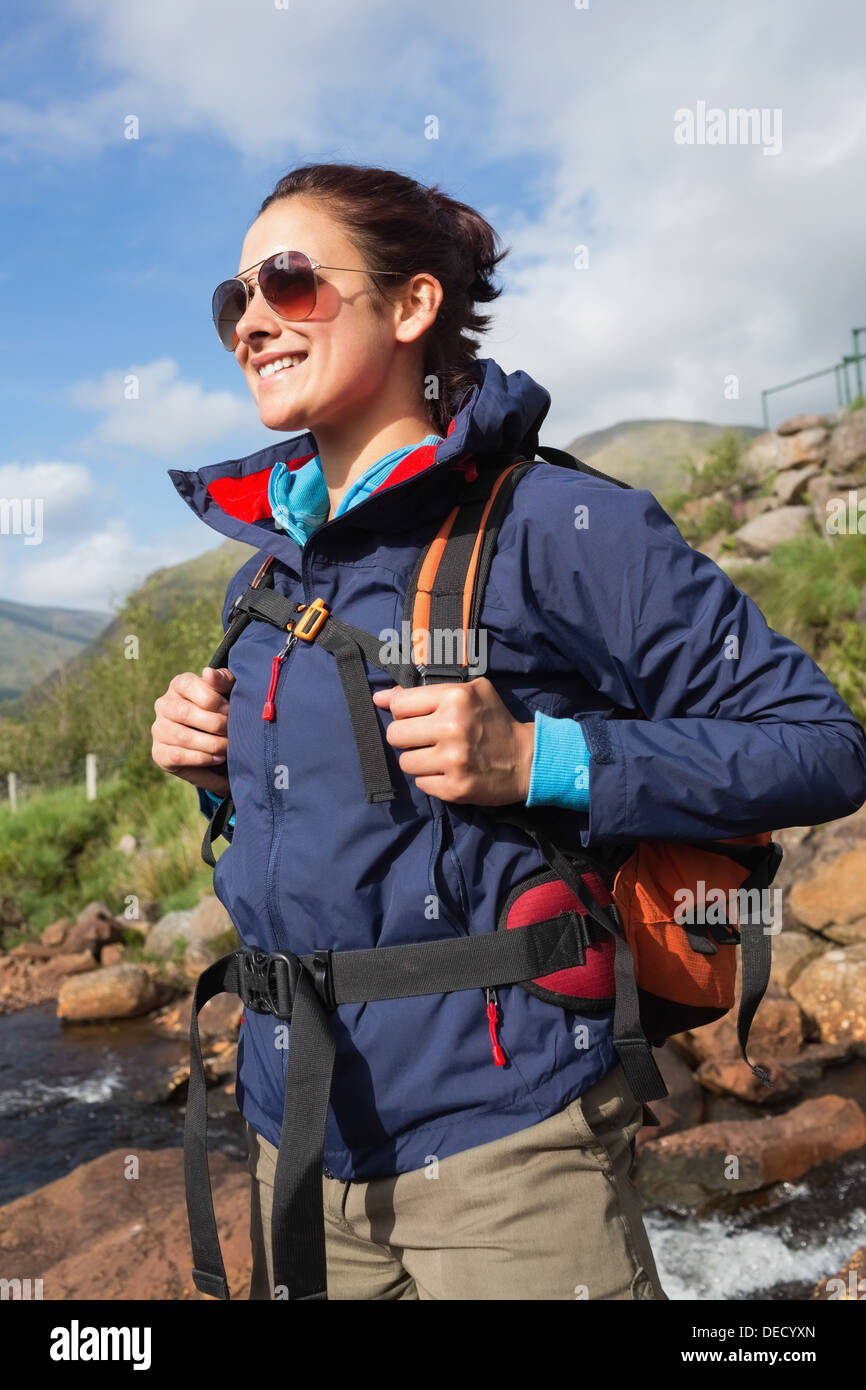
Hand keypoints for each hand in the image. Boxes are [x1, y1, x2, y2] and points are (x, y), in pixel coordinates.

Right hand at [151, 666, 234, 795]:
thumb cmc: (226, 711)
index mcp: (179, 684)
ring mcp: (159, 729)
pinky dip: (202, 758)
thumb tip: (208, 673)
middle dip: (214, 724)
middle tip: (233, 731)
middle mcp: (164, 704)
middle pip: (184, 712)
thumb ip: (222, 680)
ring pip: (181, 736)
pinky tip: (217, 757)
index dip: (213, 699)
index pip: (188, 685)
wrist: (221, 745)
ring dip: (211, 744)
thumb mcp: (230, 692)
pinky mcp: (160, 753)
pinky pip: (178, 756)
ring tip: (228, 747)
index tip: (231, 710)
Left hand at [372, 677, 534, 804]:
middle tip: (425, 739)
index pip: (399, 705)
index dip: (402, 712)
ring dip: (418, 760)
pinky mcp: (455, 787)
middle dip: (406, 738)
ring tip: (438, 757)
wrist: (527, 760)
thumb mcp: (471, 692)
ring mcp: (453, 760)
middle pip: (395, 735)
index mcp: (455, 698)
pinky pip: (421, 783)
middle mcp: (452, 727)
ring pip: (405, 762)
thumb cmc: (495, 721)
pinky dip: (431, 779)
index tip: (413, 718)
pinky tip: (448, 772)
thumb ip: (426, 692)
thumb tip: (381, 697)